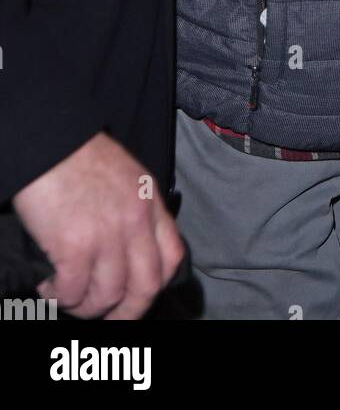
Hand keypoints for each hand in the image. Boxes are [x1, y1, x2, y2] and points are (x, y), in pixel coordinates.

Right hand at [12, 132, 183, 320]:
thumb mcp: (126, 178)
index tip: (137, 298)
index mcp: (150, 203)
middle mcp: (135, 221)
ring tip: (69, 298)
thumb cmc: (80, 156)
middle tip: (107, 319)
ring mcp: (108, 234)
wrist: (50, 138)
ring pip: (108, 296)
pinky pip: (73, 291)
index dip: (155, 285)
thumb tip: (128, 253)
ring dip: (86, 307)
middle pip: (146, 287)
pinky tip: (49, 287)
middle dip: (126, 313)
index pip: (172, 257)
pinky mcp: (75, 244)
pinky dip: (60, 297)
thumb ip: (135, 211)